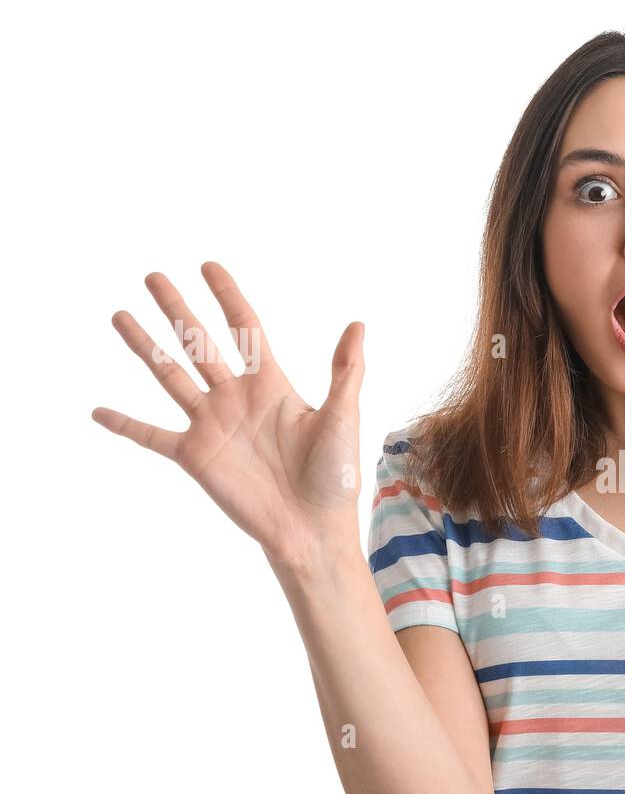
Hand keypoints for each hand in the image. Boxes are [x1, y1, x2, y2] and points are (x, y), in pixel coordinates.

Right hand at [91, 261, 365, 569]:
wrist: (312, 527)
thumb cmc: (335, 476)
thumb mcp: (343, 417)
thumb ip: (345, 371)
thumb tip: (357, 325)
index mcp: (271, 384)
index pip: (244, 327)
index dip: (227, 296)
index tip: (208, 266)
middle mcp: (236, 398)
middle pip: (199, 342)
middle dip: (176, 309)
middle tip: (153, 276)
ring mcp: (212, 425)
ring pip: (169, 375)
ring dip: (144, 346)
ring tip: (119, 315)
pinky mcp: (195, 456)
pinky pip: (152, 436)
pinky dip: (124, 424)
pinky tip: (97, 411)